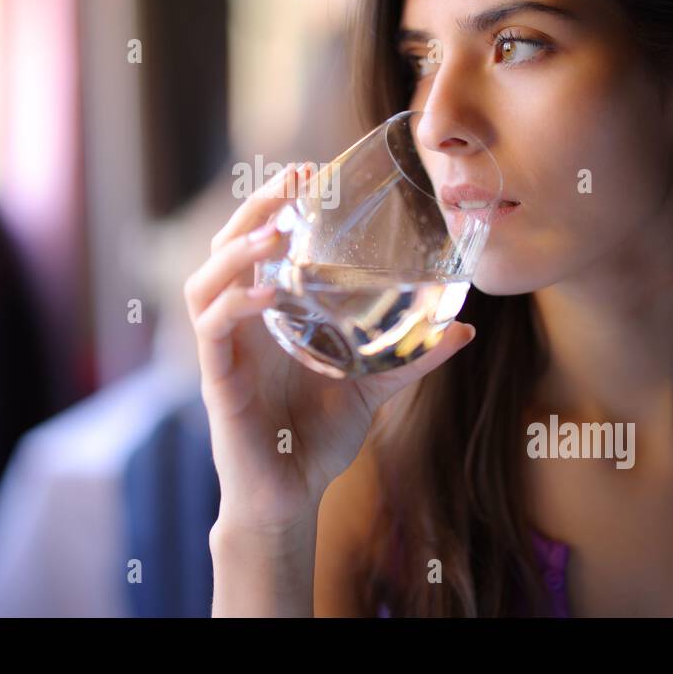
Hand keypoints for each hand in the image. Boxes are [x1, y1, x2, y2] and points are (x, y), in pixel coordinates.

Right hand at [184, 161, 475, 531]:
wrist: (289, 498)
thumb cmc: (318, 439)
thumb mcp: (372, 388)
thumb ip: (411, 357)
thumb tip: (465, 329)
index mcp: (270, 315)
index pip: (260, 245)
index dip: (276, 206)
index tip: (309, 174)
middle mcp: (241, 323)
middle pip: (227, 247)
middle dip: (254, 209)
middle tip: (291, 181)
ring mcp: (225, 348)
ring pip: (207, 280)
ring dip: (236, 248)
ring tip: (274, 230)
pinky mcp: (217, 378)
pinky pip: (213, 327)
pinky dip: (236, 302)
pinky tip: (268, 290)